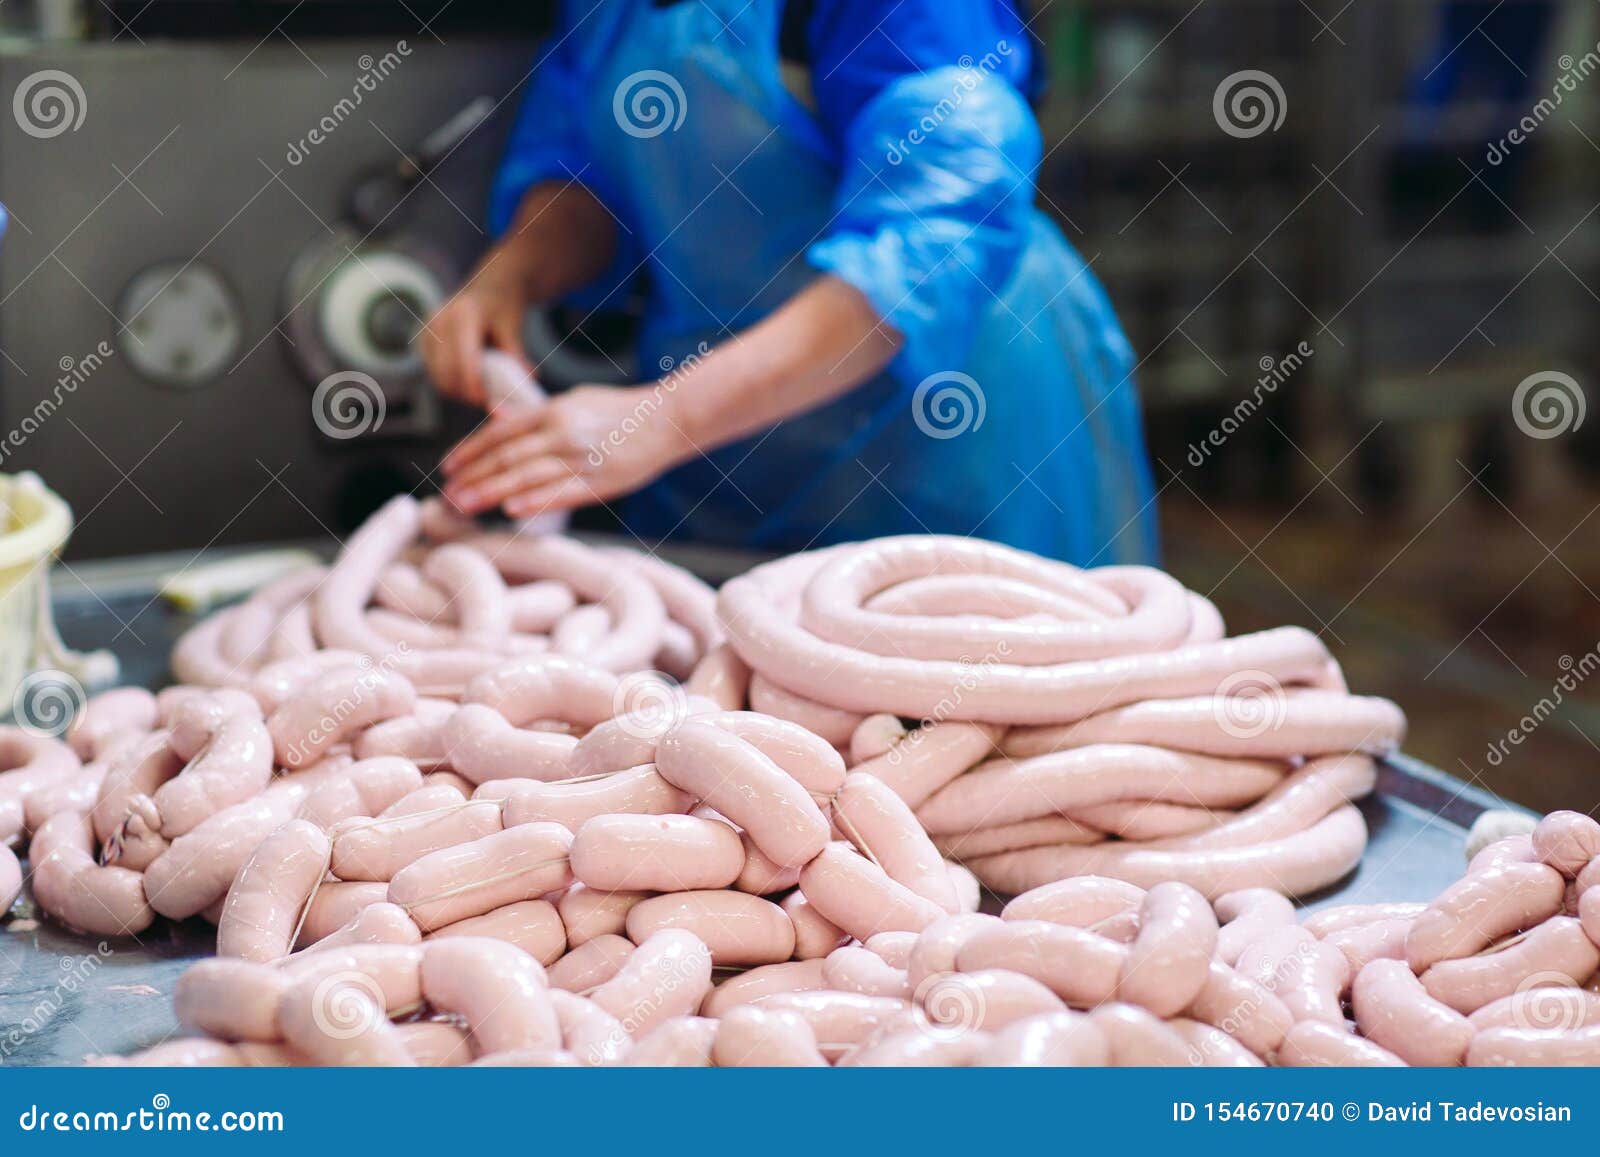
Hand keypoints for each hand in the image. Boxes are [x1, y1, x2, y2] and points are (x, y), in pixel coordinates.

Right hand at [418, 246, 533, 408]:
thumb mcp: (513, 328)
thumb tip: (526, 384)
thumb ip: (516, 356)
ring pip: (437, 376)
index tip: (487, 401)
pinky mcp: (423, 340)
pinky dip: (451, 383)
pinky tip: (469, 382)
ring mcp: (427, 329)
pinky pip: (434, 372)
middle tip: (487, 402)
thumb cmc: (504, 307)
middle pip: (446, 372)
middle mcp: (439, 319)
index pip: (463, 358)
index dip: (473, 384)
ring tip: (481, 392)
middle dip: (466, 393)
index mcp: (463, 313)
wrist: (491, 286)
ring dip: (458, 391)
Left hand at [440, 383, 691, 517]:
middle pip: (507, 456)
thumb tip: (497, 417)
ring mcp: (582, 458)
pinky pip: (562, 493)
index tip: (449, 467)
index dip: (471, 450)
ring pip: (527, 476)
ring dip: (492, 492)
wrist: (668, 419)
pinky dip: (535, 501)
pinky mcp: (602, 481)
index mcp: (554, 411)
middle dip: (474, 477)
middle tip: (448, 495)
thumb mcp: (575, 400)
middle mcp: (563, 433)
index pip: (501, 432)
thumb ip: (535, 412)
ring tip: (465, 506)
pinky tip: (512, 510)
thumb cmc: (621, 411)